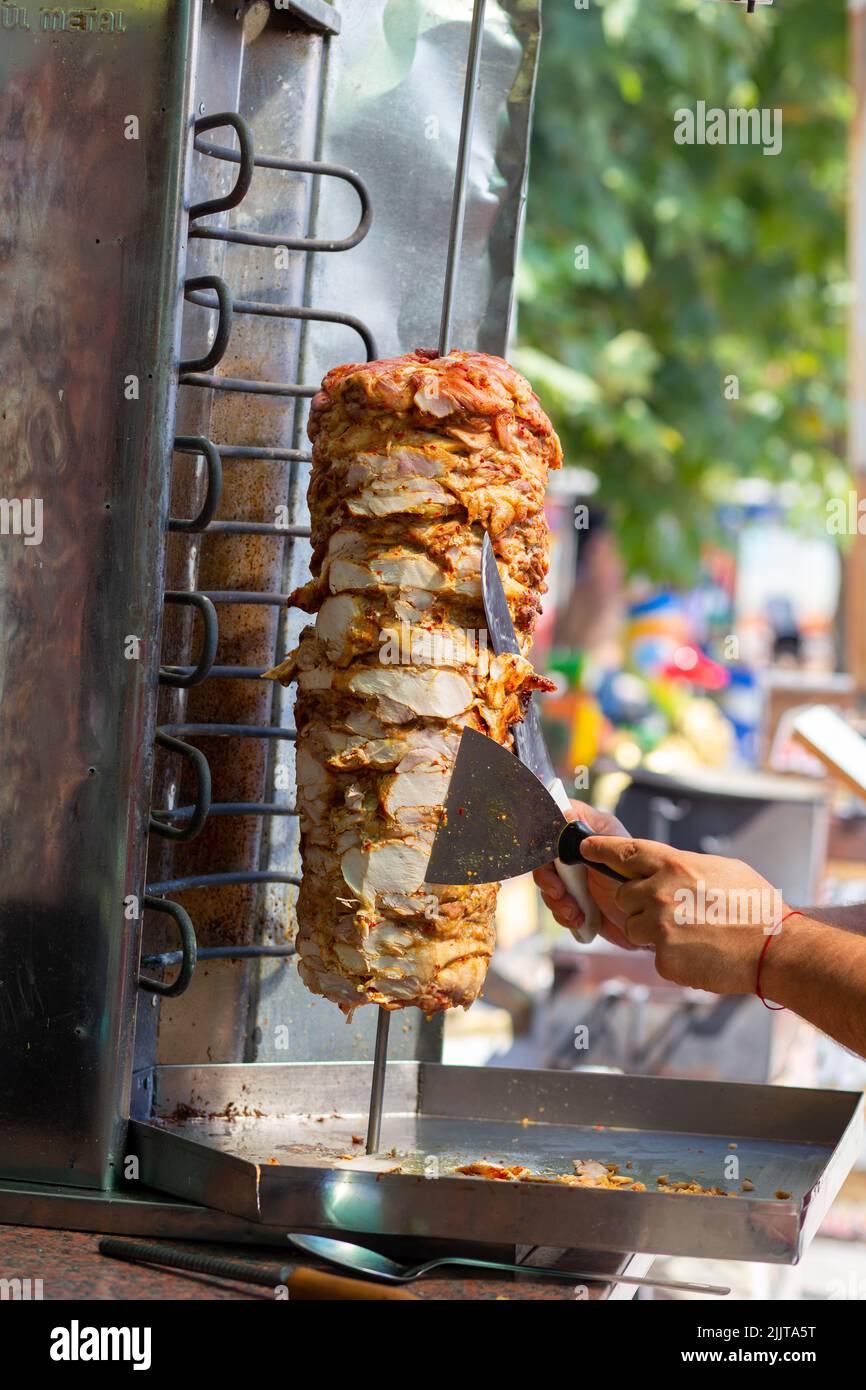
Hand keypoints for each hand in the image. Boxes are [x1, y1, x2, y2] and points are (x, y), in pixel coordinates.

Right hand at [532, 802, 635, 950]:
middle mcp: (578, 851)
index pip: (555, 819)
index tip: (549, 855)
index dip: (545, 835)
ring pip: (547, 882)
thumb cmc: (649, 880)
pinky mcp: (575, 900)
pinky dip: (564, 915)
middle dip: (548, 878)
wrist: (656, 919)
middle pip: (544, 854)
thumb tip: (565, 815)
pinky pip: (557, 906)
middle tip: (560, 893)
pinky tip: (579, 919)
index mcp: (589, 829)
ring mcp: (575, 876)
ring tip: (575, 912)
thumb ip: (595, 837)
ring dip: (557, 901)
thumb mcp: (624, 853)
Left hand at [579, 836, 786, 994]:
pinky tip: (700, 953)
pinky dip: (673, 957)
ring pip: (634, 928)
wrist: (774, 947)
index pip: (625, 852)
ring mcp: (659, 927)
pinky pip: (655, 956)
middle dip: (638, 904)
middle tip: (673, 912)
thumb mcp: (721, 870)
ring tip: (692, 934)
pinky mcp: (663, 958)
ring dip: (653, 932)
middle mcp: (659, 893)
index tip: (584, 847)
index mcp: (674, 865)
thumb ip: (684, 869)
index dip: (601, 849)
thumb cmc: (755, 906)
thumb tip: (666, 870)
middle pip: (623, 896)